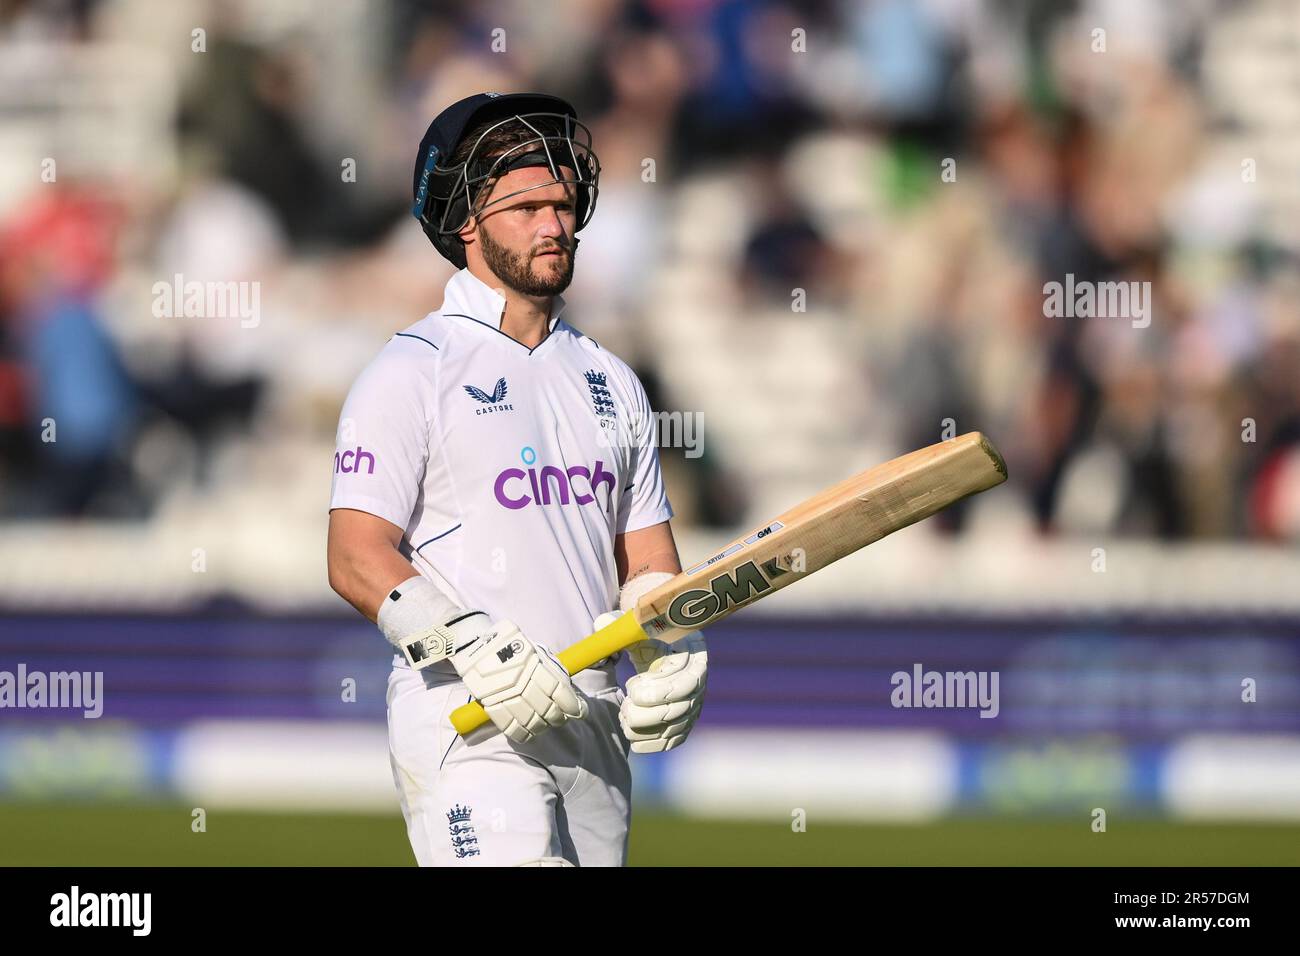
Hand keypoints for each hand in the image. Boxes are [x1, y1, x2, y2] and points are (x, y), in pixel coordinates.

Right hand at [451, 621, 586, 743]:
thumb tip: (568, 692)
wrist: (475, 643)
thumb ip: (550, 669)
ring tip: (544, 724)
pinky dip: (522, 734)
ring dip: (542, 727)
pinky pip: (510, 727)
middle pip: (549, 711)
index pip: (561, 693)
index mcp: (536, 665)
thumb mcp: (535, 650)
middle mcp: (523, 682)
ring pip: (532, 722)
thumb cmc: (510, 646)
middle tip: (560, 718)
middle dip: (559, 718)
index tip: (580, 711)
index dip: (574, 707)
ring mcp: (506, 695)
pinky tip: (528, 734)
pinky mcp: (491, 705)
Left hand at [597, 610, 707, 752]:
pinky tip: (632, 737)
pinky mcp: (685, 721)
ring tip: (624, 718)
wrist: (660, 643)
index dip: (655, 691)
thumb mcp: (635, 624)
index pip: (682, 683)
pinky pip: (673, 740)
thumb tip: (601, 625)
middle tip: (625, 706)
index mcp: (692, 655)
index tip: (630, 685)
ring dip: (644, 729)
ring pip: (674, 728)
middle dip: (645, 714)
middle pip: (678, 710)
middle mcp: (698, 682)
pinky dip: (651, 744)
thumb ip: (619, 624)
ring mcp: (694, 703)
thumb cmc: (646, 632)